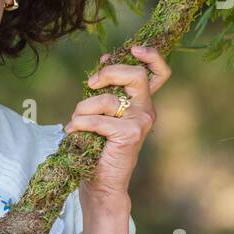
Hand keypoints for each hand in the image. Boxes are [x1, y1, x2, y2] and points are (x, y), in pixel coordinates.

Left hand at [64, 43, 170, 206]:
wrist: (102, 184)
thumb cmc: (98, 147)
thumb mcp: (102, 110)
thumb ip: (107, 87)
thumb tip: (105, 59)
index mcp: (142, 102)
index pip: (160, 72)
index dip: (151, 55)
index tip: (132, 49)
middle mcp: (146, 110)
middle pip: (136, 75)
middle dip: (110, 73)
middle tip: (92, 84)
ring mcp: (141, 122)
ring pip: (108, 99)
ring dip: (83, 108)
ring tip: (76, 122)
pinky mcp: (130, 135)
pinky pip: (97, 119)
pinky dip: (80, 124)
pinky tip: (73, 132)